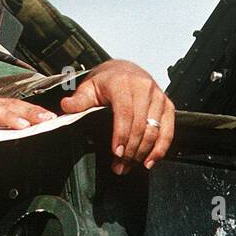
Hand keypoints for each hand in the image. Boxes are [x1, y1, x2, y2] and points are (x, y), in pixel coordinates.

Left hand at [59, 60, 174, 173]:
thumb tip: (66, 106)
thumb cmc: (107, 81)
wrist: (125, 69)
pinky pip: (169, 129)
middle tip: (120, 166)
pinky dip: (161, 147)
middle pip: (140, 124)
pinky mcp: (167, 104)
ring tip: (130, 166)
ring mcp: (158, 96)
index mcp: (123, 83)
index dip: (122, 134)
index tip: (117, 153)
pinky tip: (150, 160)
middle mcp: (144, 88)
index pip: (125, 112)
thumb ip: (79, 100)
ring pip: (155, 129)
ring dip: (143, 152)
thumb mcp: (89, 87)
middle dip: (130, 150)